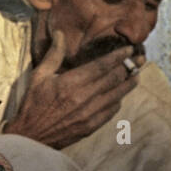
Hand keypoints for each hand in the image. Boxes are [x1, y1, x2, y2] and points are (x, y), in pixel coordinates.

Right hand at [2, 31, 141, 149]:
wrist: (30, 136)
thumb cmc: (32, 105)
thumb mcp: (39, 76)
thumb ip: (53, 55)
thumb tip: (60, 33)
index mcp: (71, 83)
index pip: (102, 65)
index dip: (118, 56)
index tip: (129, 49)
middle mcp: (84, 97)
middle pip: (114, 78)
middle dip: (129, 66)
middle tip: (140, 58)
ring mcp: (90, 113)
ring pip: (117, 94)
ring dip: (129, 83)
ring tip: (136, 74)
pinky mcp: (91, 126)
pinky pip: (112, 110)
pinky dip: (118, 100)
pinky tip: (120, 95)